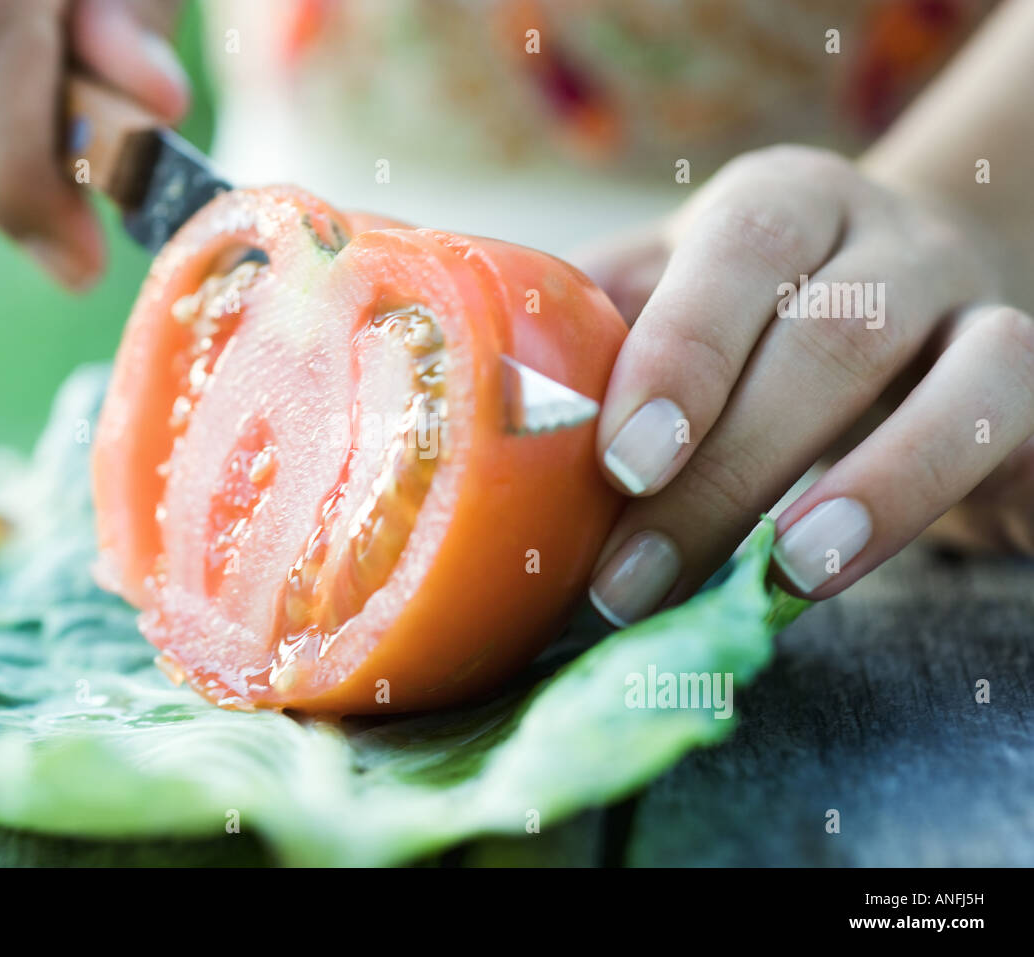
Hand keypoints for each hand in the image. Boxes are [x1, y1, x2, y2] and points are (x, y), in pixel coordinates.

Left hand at [574, 145, 1033, 625]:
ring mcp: (979, 312)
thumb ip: (594, 336)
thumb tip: (486, 407)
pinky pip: (1012, 430)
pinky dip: (932, 499)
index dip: (684, 354)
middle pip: (832, 339)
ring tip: (779, 581)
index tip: (623, 463)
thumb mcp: (670, 304)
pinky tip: (840, 570)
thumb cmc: (753, 322)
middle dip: (729, 469)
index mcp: (782, 207)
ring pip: (962, 383)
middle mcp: (891, 243)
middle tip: (634, 580)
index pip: (740, 251)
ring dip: (869, 491)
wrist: (910, 313)